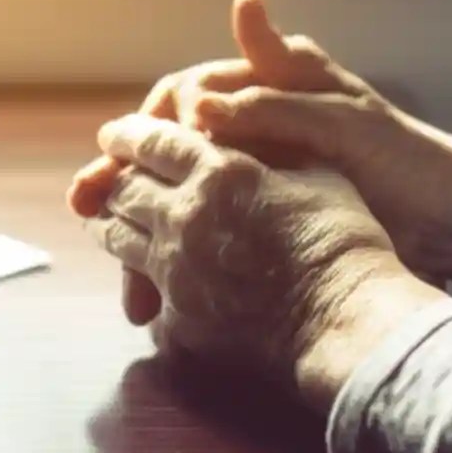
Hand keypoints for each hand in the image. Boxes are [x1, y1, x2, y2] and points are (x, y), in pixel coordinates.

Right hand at [68, 0, 451, 324]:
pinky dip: (176, 259)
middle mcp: (248, 128)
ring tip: (122, 258)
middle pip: (165, 149)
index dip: (143, 121)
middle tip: (85, 205)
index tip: (113, 148)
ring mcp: (251, 177)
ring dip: (141, 228)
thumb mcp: (338, 115)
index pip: (182, 96)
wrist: (445, 215)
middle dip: (122, 178)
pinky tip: (155, 290)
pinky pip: (202, 237)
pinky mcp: (259, 221)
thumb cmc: (398, 153)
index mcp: (262, 87)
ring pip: (177, 199)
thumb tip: (196, 98)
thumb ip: (271, 96)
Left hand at [85, 114, 442, 410]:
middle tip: (111, 175)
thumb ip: (273, 151)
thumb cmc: (342, 240)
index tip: (112, 134)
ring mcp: (175, 268)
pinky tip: (148, 274)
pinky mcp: (178, 315)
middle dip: (114, 177)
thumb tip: (252, 140)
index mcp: (218, 171)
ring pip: (118, 237)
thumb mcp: (317, 173)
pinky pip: (146, 288)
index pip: (151, 141)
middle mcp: (184, 215)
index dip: (127, 134)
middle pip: (124, 187)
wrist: (342, 318)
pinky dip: (142, 275)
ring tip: (108, 216)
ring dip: (111, 221)